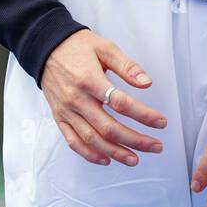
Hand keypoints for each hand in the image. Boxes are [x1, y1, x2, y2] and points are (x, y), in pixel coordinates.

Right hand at [40, 30, 167, 167]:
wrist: (46, 47)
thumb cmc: (78, 46)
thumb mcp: (105, 48)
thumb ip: (127, 66)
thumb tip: (147, 83)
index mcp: (90, 80)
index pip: (121, 103)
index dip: (143, 115)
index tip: (161, 122)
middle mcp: (77, 99)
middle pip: (108, 127)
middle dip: (135, 140)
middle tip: (155, 146)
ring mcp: (66, 110)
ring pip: (92, 139)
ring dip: (115, 152)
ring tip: (135, 159)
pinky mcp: (59, 117)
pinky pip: (73, 141)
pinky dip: (89, 154)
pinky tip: (106, 159)